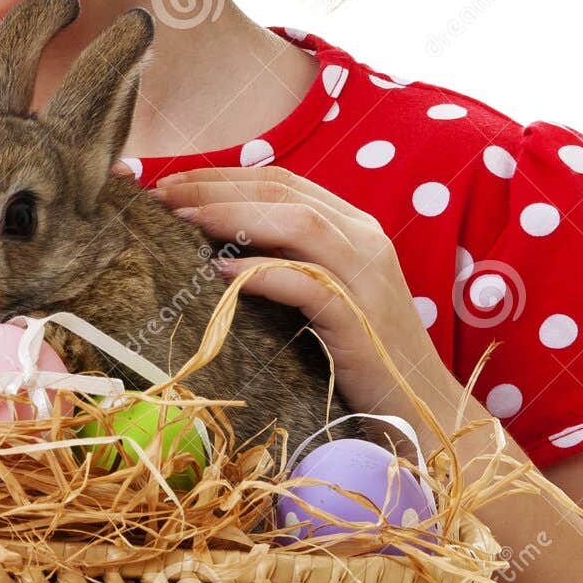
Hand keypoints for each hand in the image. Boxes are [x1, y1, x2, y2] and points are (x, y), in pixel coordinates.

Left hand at [144, 164, 461, 444]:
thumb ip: (287, 260)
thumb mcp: (323, 293)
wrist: (421, 407)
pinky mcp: (359, 319)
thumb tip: (216, 246)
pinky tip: (220, 274)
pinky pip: (307, 283)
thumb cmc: (362, 353)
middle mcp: (364, 240)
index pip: (282, 182)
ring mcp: (365, 277)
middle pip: (283, 193)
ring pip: (296, 225)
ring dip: (233, 217)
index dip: (223, 175)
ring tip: (182, 220)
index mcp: (355, 227)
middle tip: (161, 195)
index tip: (171, 182)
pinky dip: (262, 273)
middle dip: (216, 187)